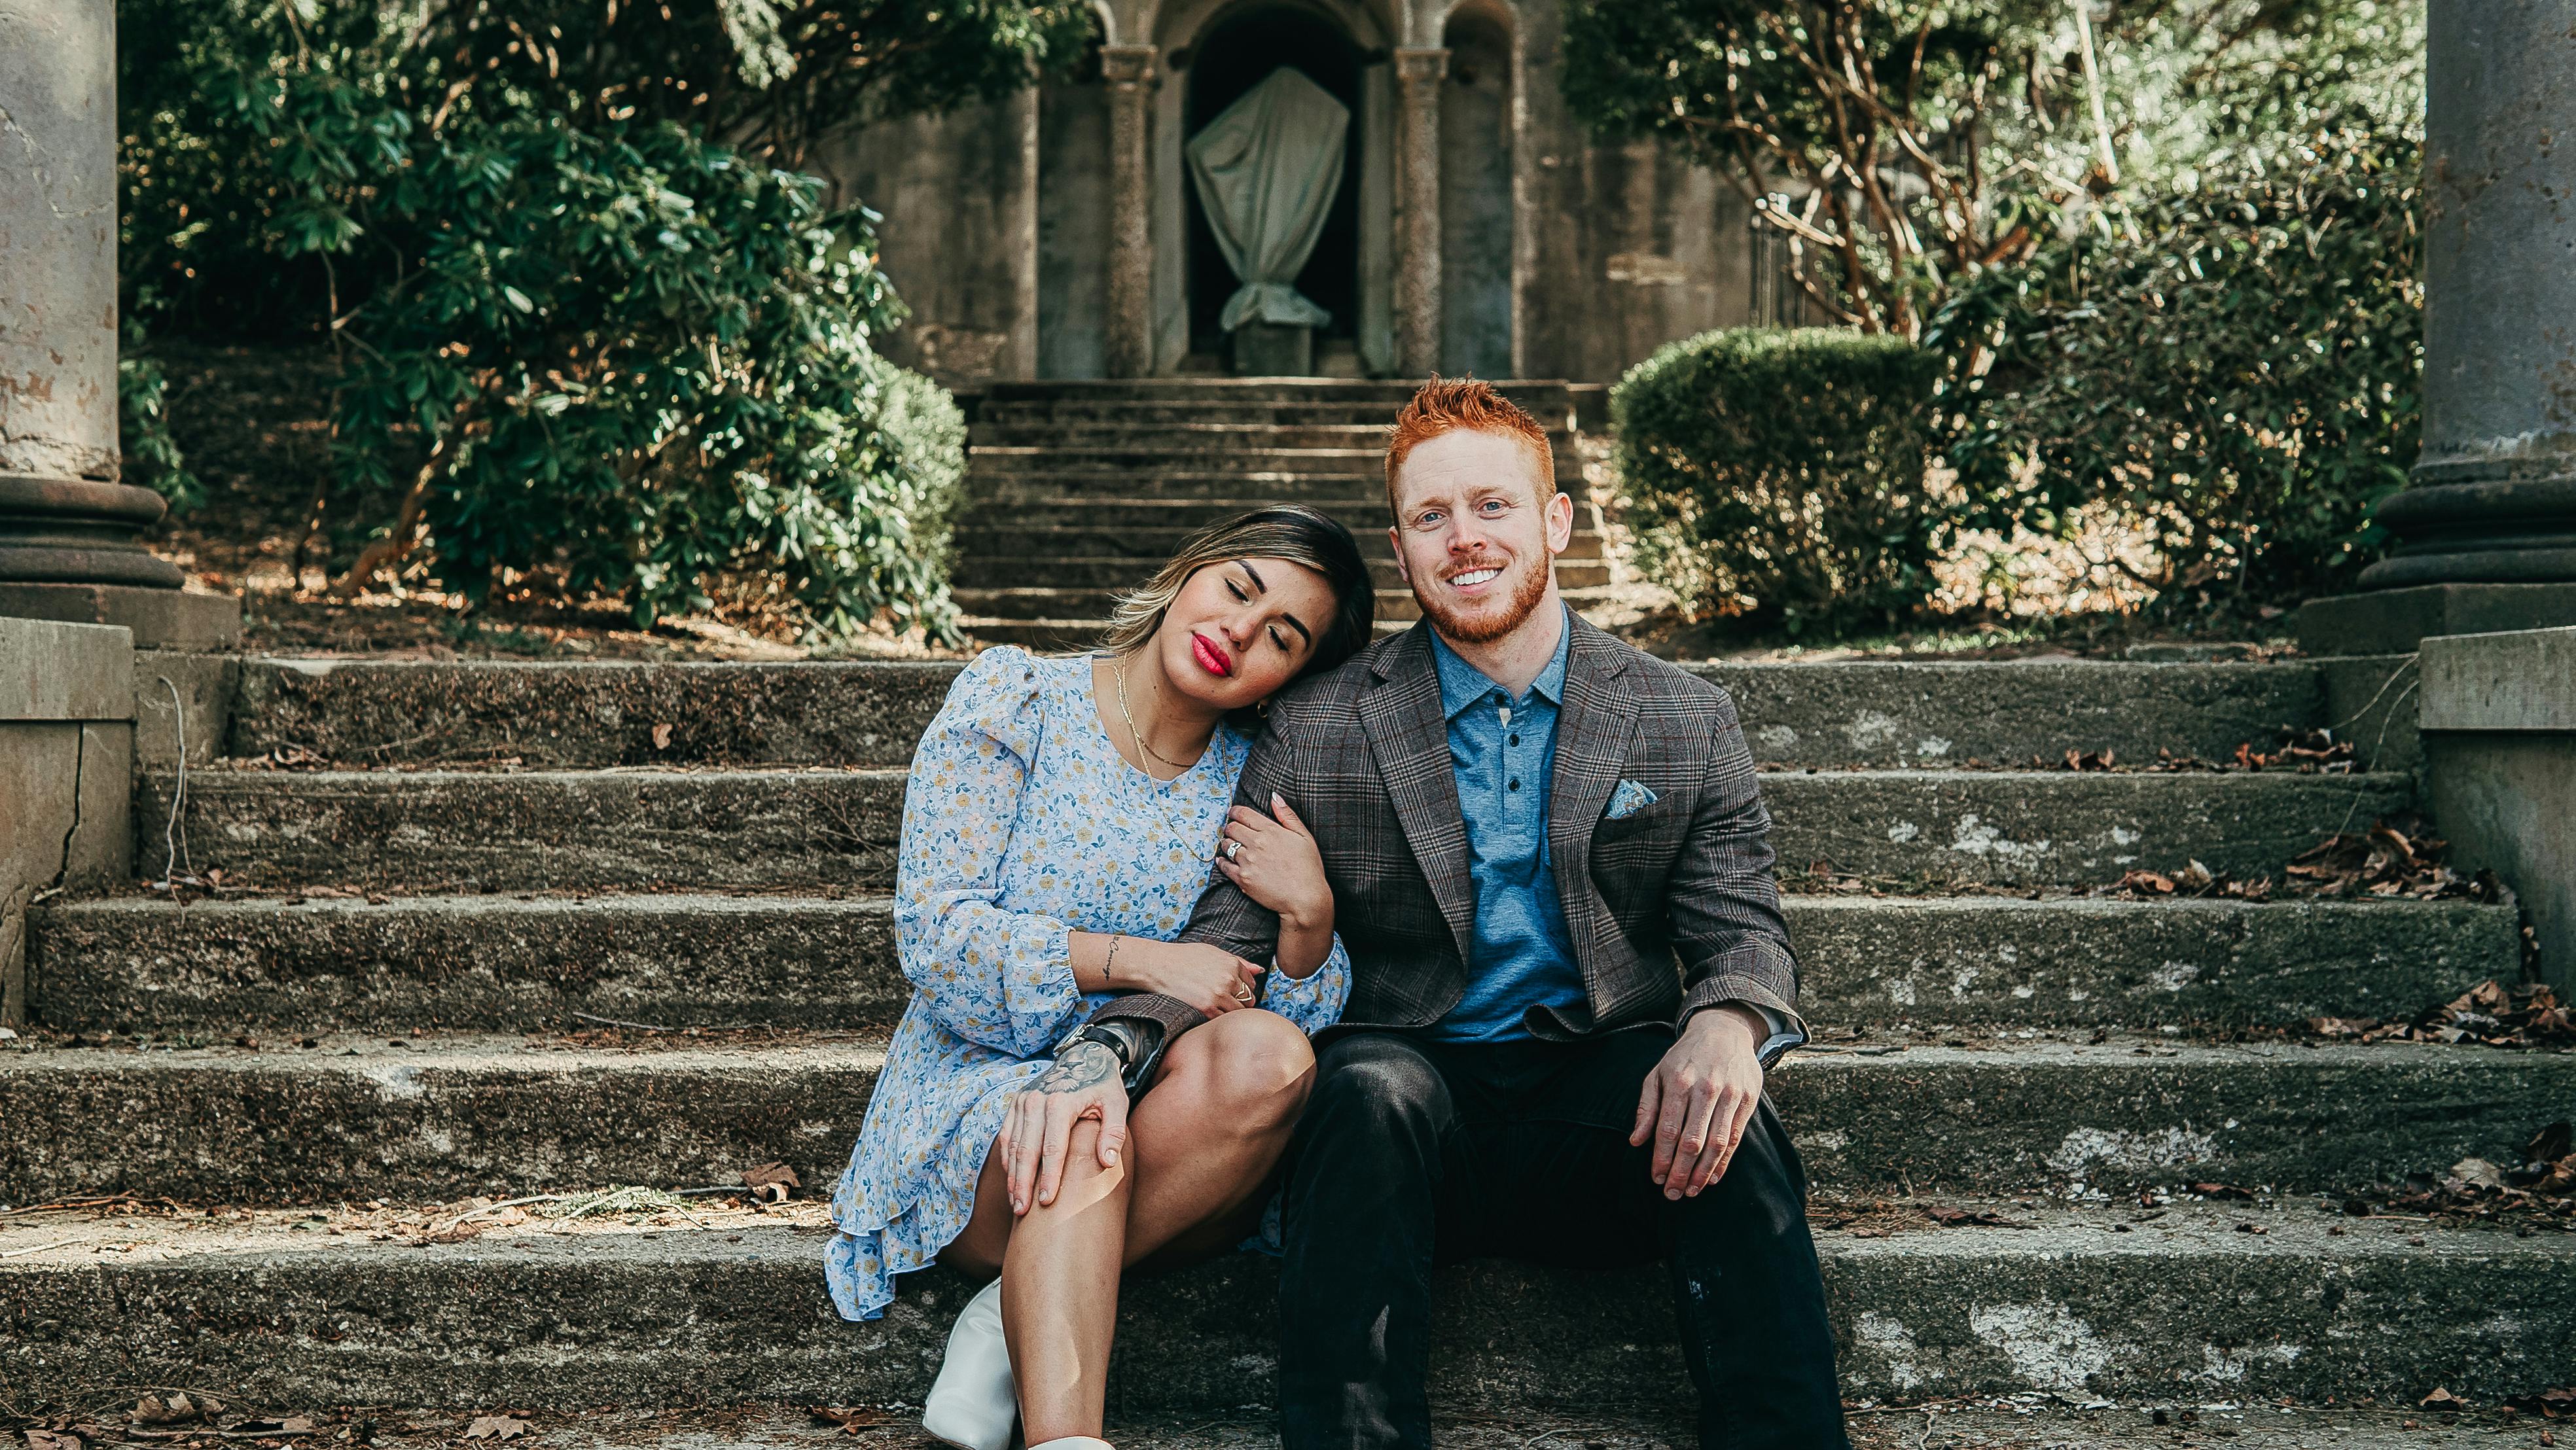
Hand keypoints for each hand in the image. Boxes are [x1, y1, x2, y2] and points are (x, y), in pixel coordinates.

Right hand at [1006, 1039, 1128, 1213]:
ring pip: (1012, 1146)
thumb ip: (1114, 1132)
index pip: (1053, 1148)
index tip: (1048, 1202)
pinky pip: (1006, 1136)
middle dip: (1023, 1183)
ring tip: (1015, 1203)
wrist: (1083, 1056)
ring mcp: (1023, 1101)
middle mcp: (1036, 1100)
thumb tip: (1106, 1162)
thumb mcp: (1118, 1103)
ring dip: (1012, 1176)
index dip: (1049, 1177)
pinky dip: (1007, 1160)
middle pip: (1026, 1150)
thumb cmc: (1104, 1084)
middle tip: (1022, 1211)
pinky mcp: (1016, 1103)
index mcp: (1061, 1102)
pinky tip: (1011, 1180)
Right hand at [1124, 939, 1263, 1014]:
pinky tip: (1209, 1013)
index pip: (1250, 984)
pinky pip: (1223, 1019)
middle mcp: (1229, 978)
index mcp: (1232, 963)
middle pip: (1248, 1000)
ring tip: (1217, 1009)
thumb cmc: (1184, 957)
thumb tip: (1260, 970)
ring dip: (1230, 1013)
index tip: (1231, 992)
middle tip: (1224, 1003)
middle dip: (1239, 1002)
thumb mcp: (1213, 952)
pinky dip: (1219, 1019)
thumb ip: (1239, 962)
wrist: (1159, 966)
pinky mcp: (1207, 1008)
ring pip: (1238, 1012)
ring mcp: (1219, 994)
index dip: (1242, 990)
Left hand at [1218, 793, 1331, 929]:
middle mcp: (1256, 844)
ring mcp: (1248, 862)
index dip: (1235, 811)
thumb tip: (1274, 796)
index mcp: (1271, 831)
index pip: (1243, 814)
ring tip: (1231, 845)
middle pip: (1231, 828)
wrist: (1305, 899)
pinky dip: (1222, 861)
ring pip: (1226, 846)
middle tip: (1232, 830)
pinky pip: (1224, 866)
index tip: (1233, 813)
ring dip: (1226, 843)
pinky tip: (1224, 860)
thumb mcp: (1304, 837)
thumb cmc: (1309, 868)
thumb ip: (1287, 815)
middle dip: (1230, 827)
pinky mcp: (1243, 879)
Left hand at [1631, 1005, 1765, 1198]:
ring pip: (1716, 1143)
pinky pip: (1736, 1137)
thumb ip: (1647, 1107)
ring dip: (1703, 1172)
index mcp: (1679, 1081)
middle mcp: (1706, 1089)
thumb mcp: (1658, 1074)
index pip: (1668, 1129)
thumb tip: (1635, 1141)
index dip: (1661, 1158)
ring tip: (1691, 1191)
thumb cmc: (1684, 1058)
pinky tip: (1713, 1177)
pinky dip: (1724, 1161)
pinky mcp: (1747, 1100)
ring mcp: (1730, 1094)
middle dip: (1680, 1172)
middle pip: (1692, 1141)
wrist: (1724, 1031)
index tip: (1656, 1179)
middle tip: (1672, 1194)